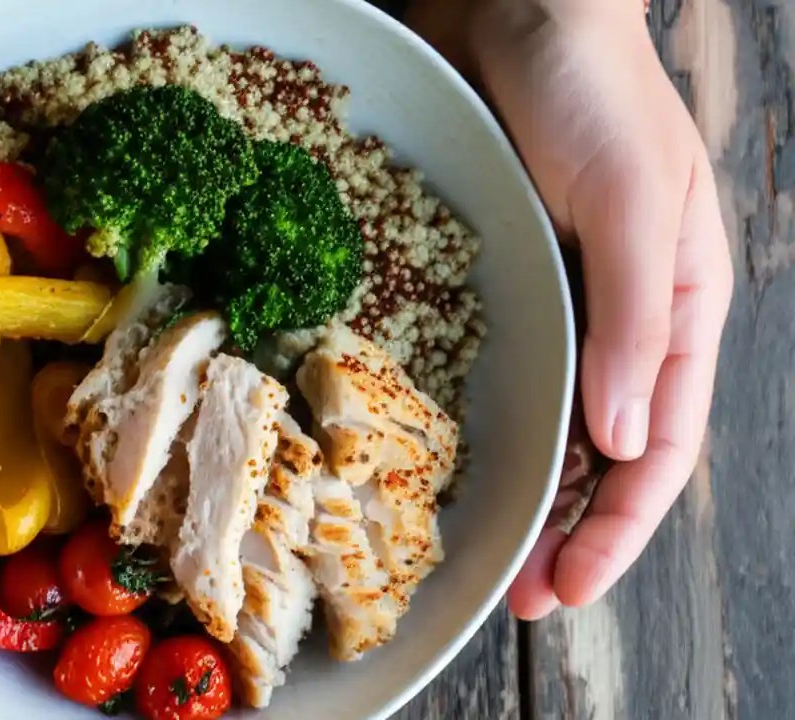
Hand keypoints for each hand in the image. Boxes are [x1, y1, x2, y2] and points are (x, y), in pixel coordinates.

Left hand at [408, 0, 733, 616]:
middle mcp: (626, 320)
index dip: (619, 530)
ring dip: (530, 495)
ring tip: (490, 554)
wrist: (520, 10)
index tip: (567, 588)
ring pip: (555, 426)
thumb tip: (618, 440)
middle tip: (519, 596)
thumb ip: (632, 321)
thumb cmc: (592, 90)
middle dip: (573, 531)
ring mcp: (566, 304)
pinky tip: (454, 464)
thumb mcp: (629, 202)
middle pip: (606, 453)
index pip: (660, 447)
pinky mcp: (509, 282)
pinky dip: (493, 427)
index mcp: (681, 309)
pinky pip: (506, 374)